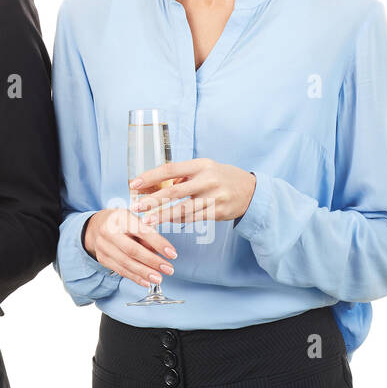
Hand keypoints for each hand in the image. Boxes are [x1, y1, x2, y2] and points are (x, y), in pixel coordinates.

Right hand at [83, 208, 177, 287]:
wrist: (94, 226)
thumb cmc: (120, 222)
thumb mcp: (134, 220)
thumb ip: (147, 234)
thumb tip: (161, 251)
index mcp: (120, 218)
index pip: (141, 231)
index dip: (158, 243)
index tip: (172, 253)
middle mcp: (108, 232)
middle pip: (132, 250)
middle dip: (152, 261)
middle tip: (168, 269)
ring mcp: (103, 246)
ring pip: (126, 263)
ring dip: (145, 273)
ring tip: (159, 278)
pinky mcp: (102, 259)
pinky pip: (120, 271)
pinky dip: (135, 277)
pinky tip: (146, 281)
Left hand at [130, 157, 256, 222]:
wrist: (252, 190)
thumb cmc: (221, 177)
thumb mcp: (204, 168)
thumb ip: (183, 175)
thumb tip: (158, 184)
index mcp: (200, 165)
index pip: (170, 169)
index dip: (151, 176)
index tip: (134, 184)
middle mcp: (207, 180)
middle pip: (174, 191)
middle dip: (152, 200)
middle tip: (135, 206)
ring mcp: (214, 197)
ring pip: (183, 209)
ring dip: (162, 216)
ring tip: (146, 221)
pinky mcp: (218, 212)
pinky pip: (194, 218)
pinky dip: (179, 220)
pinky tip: (166, 222)